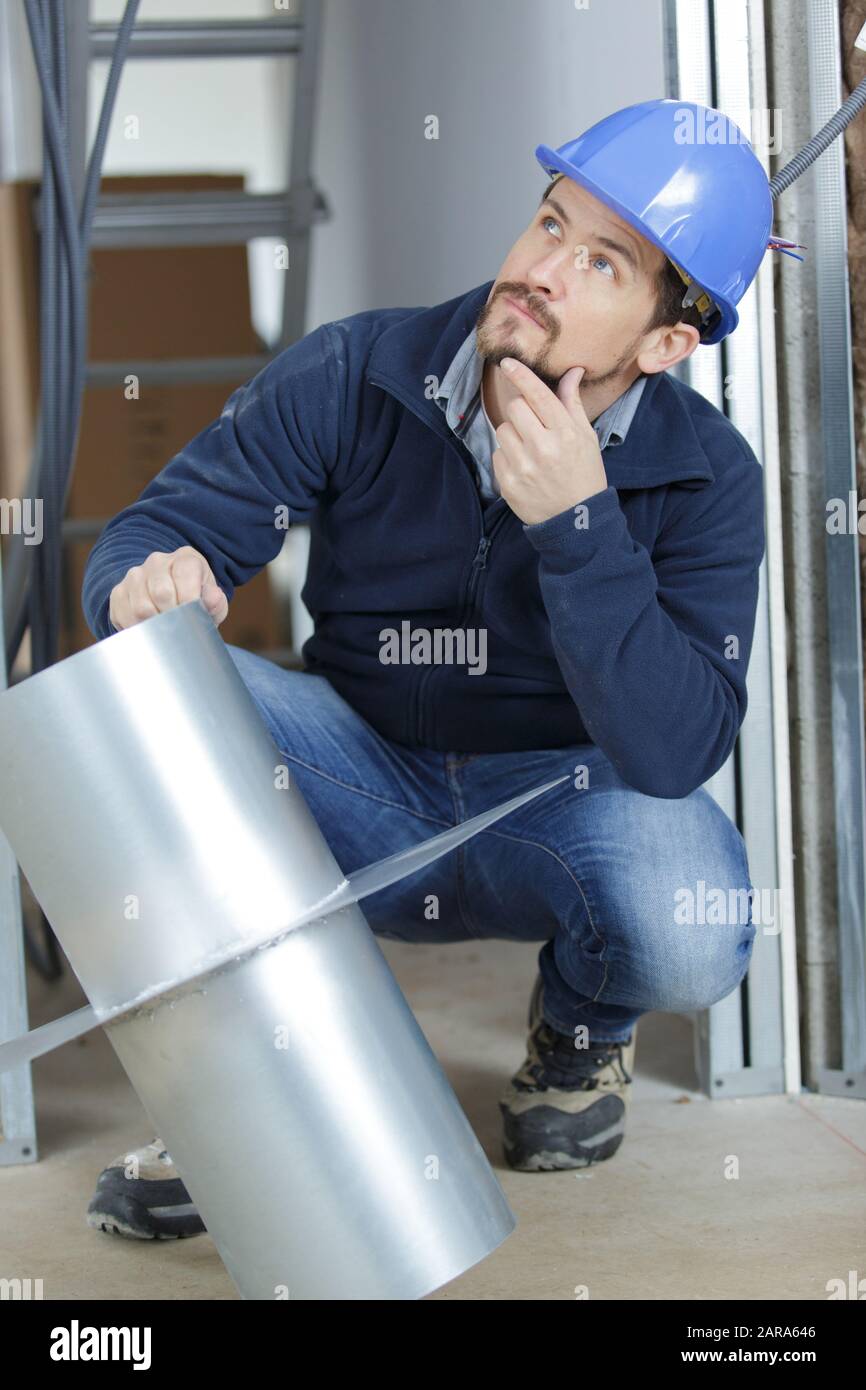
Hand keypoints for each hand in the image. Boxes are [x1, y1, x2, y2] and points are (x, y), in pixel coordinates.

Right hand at [109, 546, 228, 630]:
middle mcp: (157, 561)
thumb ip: (215, 602)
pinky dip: (137, 628)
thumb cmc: (196, 601)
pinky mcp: (118, 592)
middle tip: (179, 628)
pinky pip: (124, 615)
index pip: (185, 574)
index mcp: (185, 558)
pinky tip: (148, 629)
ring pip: (140, 607)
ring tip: (165, 630)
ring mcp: (135, 575)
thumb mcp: (213, 603)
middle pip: (161, 592)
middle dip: (172, 617)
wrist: (174, 600)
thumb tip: (211, 599)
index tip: (193, 617)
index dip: (189, 600)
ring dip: (154, 625)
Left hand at [491, 358, 607, 524]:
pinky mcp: (508, 484)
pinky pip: (497, 454)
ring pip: (503, 430)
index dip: (521, 374)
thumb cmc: (584, 474)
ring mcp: (523, 468)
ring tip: (531, 451)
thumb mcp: (586, 437)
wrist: (576, 520)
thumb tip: (571, 370)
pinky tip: (525, 468)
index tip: (507, 362)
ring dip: (513, 435)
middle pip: (515, 407)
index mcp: (565, 434)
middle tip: (534, 426)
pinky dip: (508, 457)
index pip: (537, 394)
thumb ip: (572, 403)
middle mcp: (543, 449)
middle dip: (522, 411)